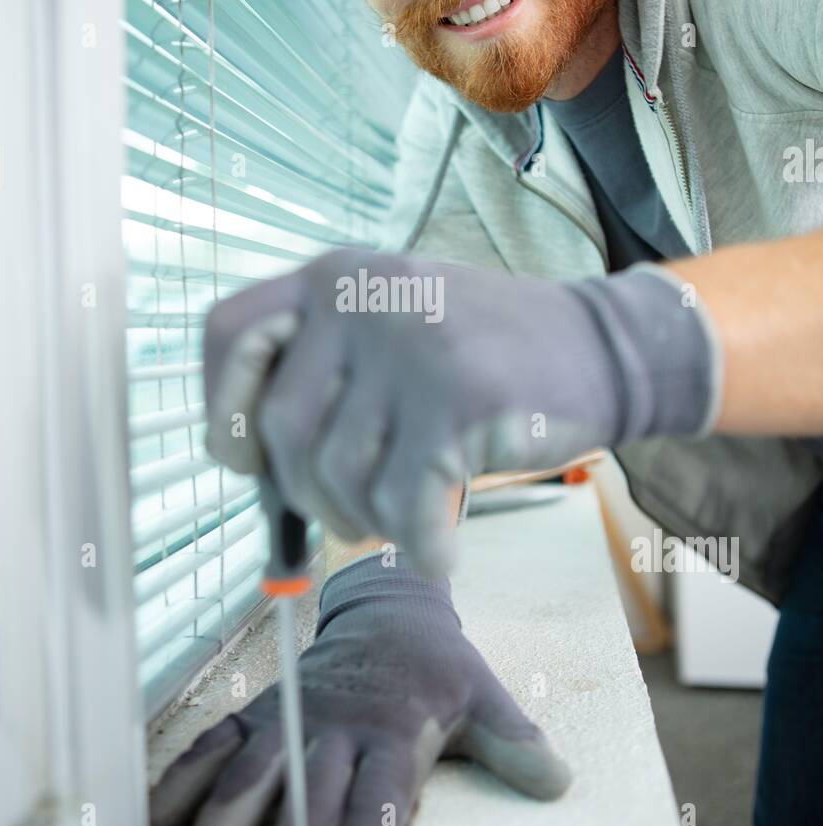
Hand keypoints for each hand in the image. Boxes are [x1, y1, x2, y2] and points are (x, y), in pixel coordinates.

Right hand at [143, 557, 570, 825]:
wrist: (387, 615)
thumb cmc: (438, 673)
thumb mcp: (483, 699)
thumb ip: (513, 743)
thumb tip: (557, 783)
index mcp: (392, 734)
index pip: (372, 809)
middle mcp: (333, 728)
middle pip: (301, 808)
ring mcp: (287, 719)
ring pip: (243, 782)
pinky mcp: (253, 714)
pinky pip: (206, 751)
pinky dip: (175, 792)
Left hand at [203, 247, 719, 576]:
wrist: (601, 349)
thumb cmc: (485, 357)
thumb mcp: (391, 325)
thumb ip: (321, 367)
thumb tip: (248, 464)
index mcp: (335, 277)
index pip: (227, 334)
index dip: (224, 408)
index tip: (252, 458)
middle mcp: (362, 297)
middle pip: (282, 430)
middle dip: (310, 495)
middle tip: (354, 512)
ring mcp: (410, 345)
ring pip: (340, 476)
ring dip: (370, 521)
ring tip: (409, 514)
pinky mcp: (457, 399)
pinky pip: (404, 507)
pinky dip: (422, 547)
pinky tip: (442, 548)